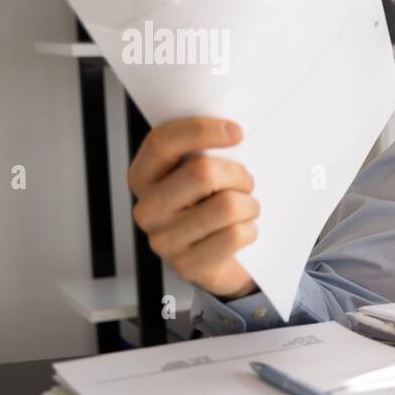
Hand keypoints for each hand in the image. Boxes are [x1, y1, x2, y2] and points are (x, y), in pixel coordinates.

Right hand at [127, 117, 259, 299]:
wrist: (218, 260)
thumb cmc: (211, 205)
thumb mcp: (201, 175)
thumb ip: (204, 151)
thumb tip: (233, 129)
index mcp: (144, 176)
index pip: (163, 142)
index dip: (202, 130)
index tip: (236, 132)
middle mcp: (147, 208)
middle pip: (202, 172)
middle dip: (238, 174)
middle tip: (245, 183)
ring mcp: (164, 240)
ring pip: (227, 206)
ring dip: (249, 205)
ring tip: (245, 209)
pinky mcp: (188, 264)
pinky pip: (236, 235)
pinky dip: (251, 230)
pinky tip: (242, 231)